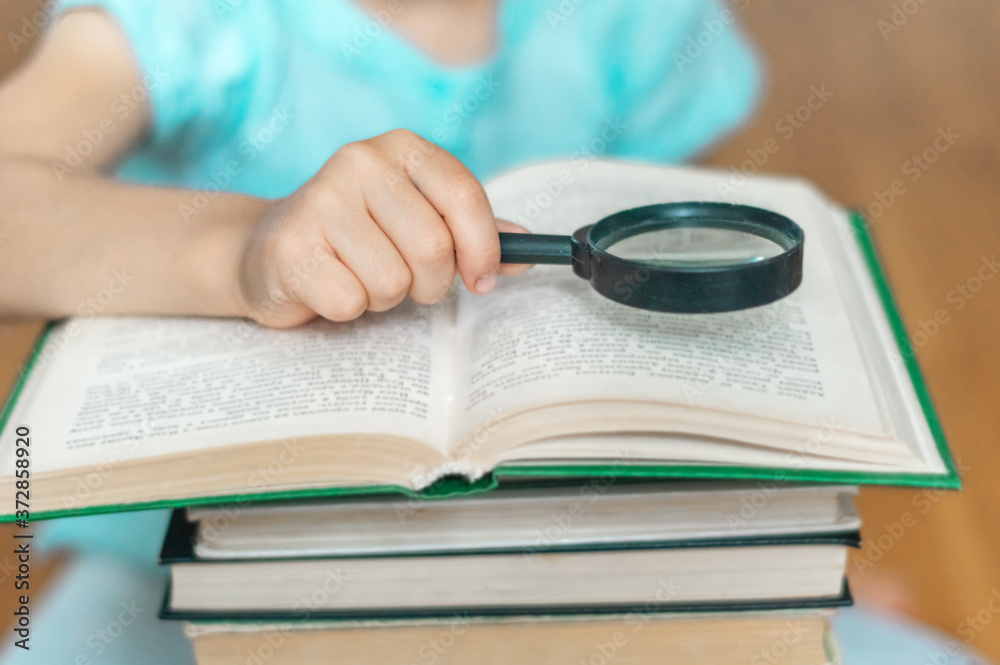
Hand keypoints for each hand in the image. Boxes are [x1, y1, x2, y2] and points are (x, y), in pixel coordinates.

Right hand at [237, 130, 529, 327]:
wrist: (266, 249)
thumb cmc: (358, 238)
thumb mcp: (417, 220)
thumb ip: (471, 231)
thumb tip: (527, 249)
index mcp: (401, 148)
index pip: (464, 196)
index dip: (483, 248)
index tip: (482, 279)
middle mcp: (359, 162)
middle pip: (433, 248)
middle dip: (430, 283)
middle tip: (408, 281)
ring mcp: (319, 201)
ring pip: (393, 281)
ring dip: (385, 297)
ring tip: (360, 276)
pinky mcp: (290, 247)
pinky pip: (351, 302)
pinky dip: (348, 309)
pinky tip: (330, 285)